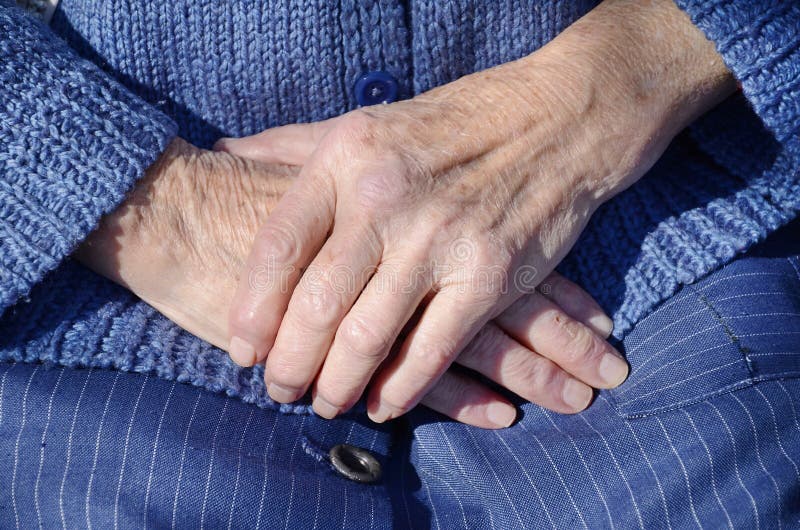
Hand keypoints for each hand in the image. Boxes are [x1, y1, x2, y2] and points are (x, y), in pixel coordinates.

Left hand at [77, 138, 611, 428]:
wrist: (557, 118)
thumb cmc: (451, 125)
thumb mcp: (365, 121)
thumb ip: (291, 143)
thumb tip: (224, 152)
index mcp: (346, 159)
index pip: (279, 248)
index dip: (253, 310)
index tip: (243, 350)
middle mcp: (386, 199)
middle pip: (316, 304)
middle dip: (290, 363)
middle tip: (281, 390)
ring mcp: (440, 238)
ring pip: (369, 337)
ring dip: (339, 385)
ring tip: (327, 403)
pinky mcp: (491, 274)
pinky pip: (433, 351)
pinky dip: (402, 389)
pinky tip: (383, 404)